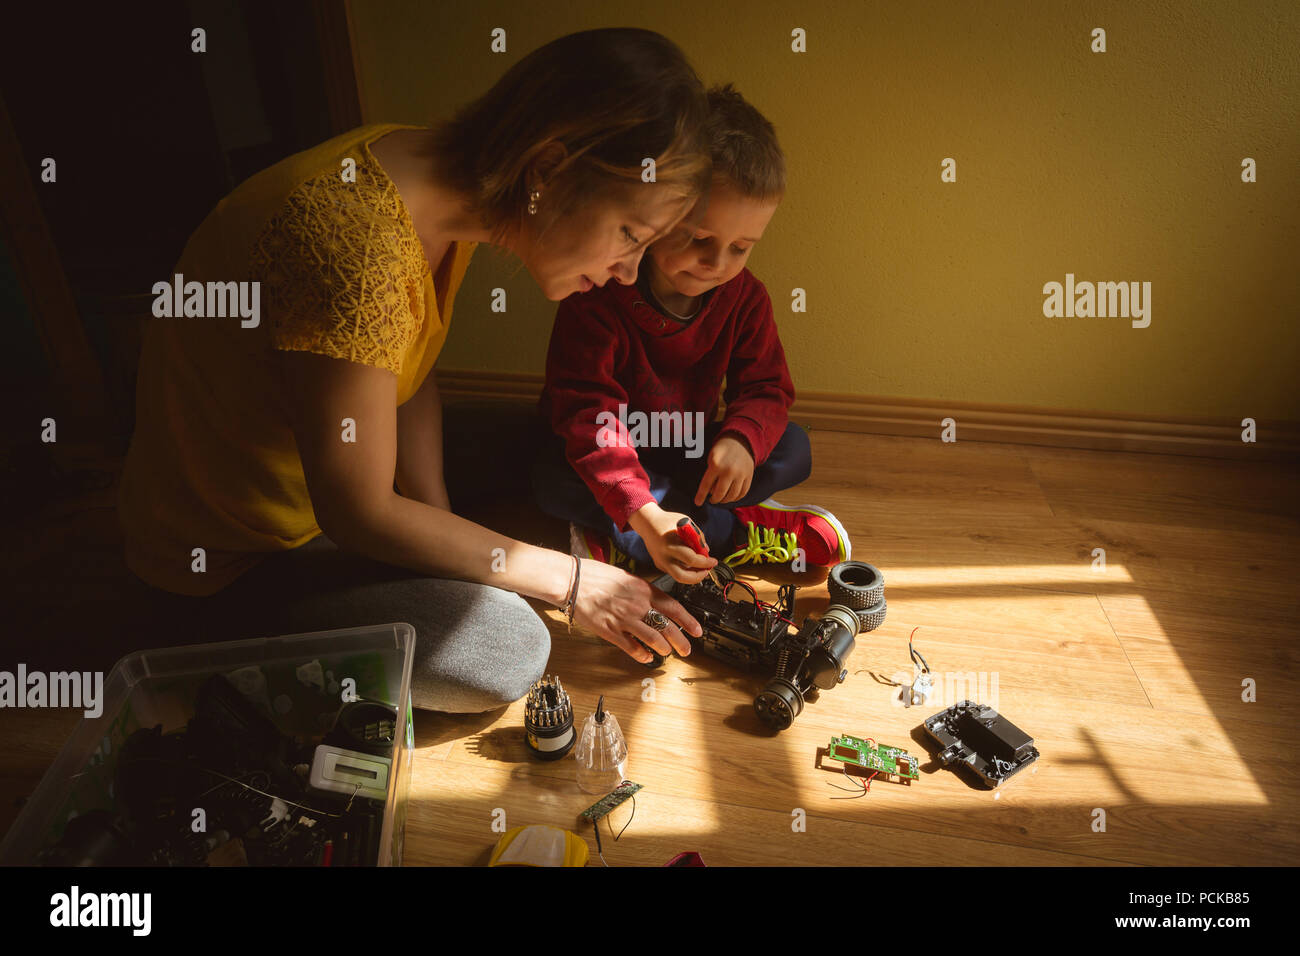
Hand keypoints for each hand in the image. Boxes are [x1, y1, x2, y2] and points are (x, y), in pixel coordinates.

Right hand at [571, 560, 699, 662]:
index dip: (688, 621)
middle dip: (681, 641)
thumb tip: (654, 601)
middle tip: (686, 649)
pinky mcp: (610, 631)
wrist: (573, 581)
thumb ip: (642, 591)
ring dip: (663, 648)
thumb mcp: (627, 577)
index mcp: (644, 590)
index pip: (674, 608)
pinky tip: (645, 657)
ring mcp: (625, 619)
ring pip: (653, 639)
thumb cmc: (596, 575)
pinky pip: (631, 647)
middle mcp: (638, 605)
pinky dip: (641, 655)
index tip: (697, 631)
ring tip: (666, 652)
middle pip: (667, 627)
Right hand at [629, 502, 716, 583]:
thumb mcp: (686, 523)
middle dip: (698, 576)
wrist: (648, 523)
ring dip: (692, 575)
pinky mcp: (659, 564)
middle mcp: (664, 556)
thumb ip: (698, 537)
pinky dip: (685, 570)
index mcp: (670, 544)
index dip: (705, 563)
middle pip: (683, 576)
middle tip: (706, 571)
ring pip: (678, 577)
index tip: (713, 562)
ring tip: (700, 568)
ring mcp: (660, 562)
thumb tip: (706, 552)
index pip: (691, 559)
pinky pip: (674, 571)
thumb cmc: (667, 521)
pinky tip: (689, 563)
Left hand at [694, 434, 754, 505]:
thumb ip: (710, 473)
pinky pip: (742, 493)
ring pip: (732, 496)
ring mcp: (740, 474)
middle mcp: (729, 471)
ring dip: (725, 500)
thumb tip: (711, 491)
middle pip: (720, 493)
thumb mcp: (711, 457)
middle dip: (714, 500)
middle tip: (712, 500)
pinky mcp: (749, 476)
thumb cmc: (723, 449)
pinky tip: (731, 497)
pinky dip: (736, 498)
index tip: (698, 503)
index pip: (706, 485)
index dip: (701, 496)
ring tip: (721, 499)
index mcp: (716, 465)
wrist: (741, 440)